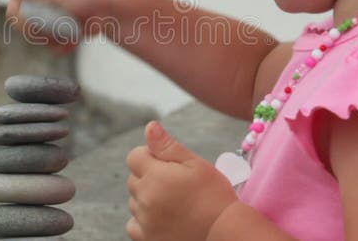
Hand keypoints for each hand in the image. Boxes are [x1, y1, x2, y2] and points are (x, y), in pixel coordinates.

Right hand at [6, 0, 113, 53]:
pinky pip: (53, 47)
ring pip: (39, 39)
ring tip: (72, 29)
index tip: (37, 23)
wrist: (113, 7)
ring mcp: (49, 18)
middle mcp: (39, 2)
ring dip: (56, 38)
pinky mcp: (60, 31)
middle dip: (42, 32)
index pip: (15, 9)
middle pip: (24, 28)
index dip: (24, 20)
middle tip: (58, 26)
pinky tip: (75, 37)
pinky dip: (64, 45)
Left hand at [125, 121, 238, 240]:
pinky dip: (144, 220)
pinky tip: (165, 218)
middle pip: (134, 179)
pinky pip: (134, 224)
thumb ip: (167, 146)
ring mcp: (144, 220)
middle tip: (175, 185)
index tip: (167, 165)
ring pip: (135, 201)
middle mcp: (145, 198)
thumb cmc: (214, 196)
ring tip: (174, 203)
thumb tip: (149, 127)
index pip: (134, 157)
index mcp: (155, 176)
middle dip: (149, 177)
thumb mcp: (195, 164)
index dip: (150, 156)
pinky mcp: (145, 238)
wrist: (224, 232)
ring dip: (148, 199)